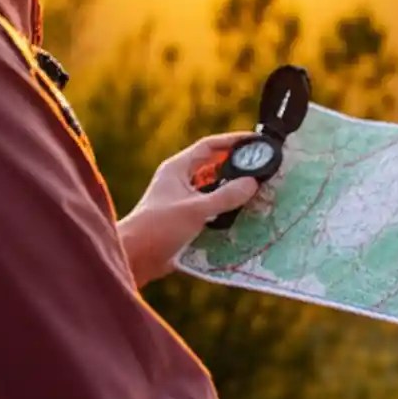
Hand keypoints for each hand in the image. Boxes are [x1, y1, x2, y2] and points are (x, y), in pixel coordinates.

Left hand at [117, 134, 259, 286]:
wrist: (135, 257)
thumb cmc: (158, 227)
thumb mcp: (195, 209)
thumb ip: (226, 196)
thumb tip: (252, 183)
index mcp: (177, 168)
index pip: (209, 146)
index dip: (233, 141)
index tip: (255, 141)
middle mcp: (181, 181)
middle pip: (214, 167)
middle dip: (237, 167)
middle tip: (262, 168)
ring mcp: (183, 201)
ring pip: (215, 190)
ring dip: (234, 191)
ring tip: (259, 191)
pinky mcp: (187, 220)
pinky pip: (213, 210)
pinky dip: (228, 211)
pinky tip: (245, 216)